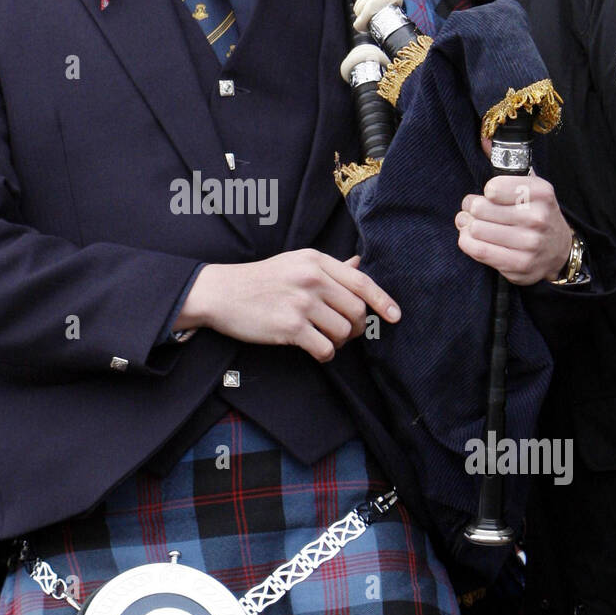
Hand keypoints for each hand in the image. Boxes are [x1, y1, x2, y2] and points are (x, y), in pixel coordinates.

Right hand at [173, 250, 400, 362]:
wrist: (221, 292)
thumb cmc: (260, 279)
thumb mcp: (295, 263)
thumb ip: (329, 267)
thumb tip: (359, 264)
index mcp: (315, 261)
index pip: (361, 282)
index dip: (382, 301)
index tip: (395, 316)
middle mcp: (312, 279)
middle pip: (356, 310)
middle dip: (354, 327)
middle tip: (341, 332)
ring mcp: (301, 302)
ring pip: (343, 332)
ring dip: (338, 342)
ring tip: (322, 339)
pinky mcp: (290, 327)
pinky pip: (325, 348)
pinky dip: (324, 354)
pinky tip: (313, 350)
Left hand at [455, 157, 573, 284]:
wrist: (558, 251)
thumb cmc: (537, 213)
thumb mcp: (530, 185)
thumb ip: (506, 163)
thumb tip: (483, 139)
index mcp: (541, 192)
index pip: (493, 187)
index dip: (484, 192)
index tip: (489, 195)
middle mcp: (537, 217)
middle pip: (480, 209)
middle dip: (470, 209)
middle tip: (473, 211)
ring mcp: (529, 244)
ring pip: (476, 230)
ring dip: (467, 226)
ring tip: (471, 224)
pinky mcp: (518, 265)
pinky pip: (478, 250)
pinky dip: (467, 242)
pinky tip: (472, 238)